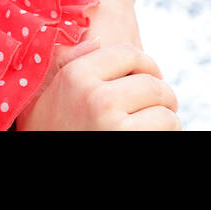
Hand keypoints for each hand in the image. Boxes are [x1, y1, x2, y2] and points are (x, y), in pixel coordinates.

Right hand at [14, 38, 180, 129]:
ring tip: (153, 127)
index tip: (149, 80)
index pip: (129, 53)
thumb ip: (64, 64)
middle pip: (153, 83)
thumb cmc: (46, 132)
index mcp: (75, 76)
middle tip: (159, 109)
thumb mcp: (42, 96)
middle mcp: (95, 97)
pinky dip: (167, 134)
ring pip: (166, 110)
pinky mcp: (128, 140)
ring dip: (166, 119)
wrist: (44, 169)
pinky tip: (151, 137)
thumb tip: (97, 40)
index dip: (146, 65)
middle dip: (161, 97)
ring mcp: (113, 123)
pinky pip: (168, 128)